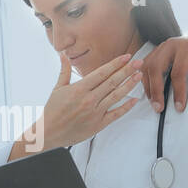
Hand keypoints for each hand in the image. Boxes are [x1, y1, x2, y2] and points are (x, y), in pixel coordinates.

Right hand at [13, 52, 141, 159]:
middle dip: (127, 70)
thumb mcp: (57, 88)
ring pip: (116, 96)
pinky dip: (126, 107)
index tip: (126, 57)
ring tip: (139, 76)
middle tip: (138, 62)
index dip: (115, 64)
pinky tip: (135, 100)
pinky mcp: (98, 124)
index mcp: (79, 89)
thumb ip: (64, 71)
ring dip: (129, 85)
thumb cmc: (52, 111)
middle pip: (112, 82)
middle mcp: (89, 99)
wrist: (49, 133)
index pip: (102, 73)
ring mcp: (95, 112)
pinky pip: (116, 114)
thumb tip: (63, 55)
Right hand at [140, 34, 187, 113]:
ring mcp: (161, 47)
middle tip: (159, 108)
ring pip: (147, 67)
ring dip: (148, 87)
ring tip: (154, 103)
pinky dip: (145, 80)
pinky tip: (150, 93)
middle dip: (156, 90)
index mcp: (186, 45)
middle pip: (156, 67)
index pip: (178, 70)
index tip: (180, 107)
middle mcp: (171, 44)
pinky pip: (145, 66)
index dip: (178, 90)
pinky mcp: (156, 52)